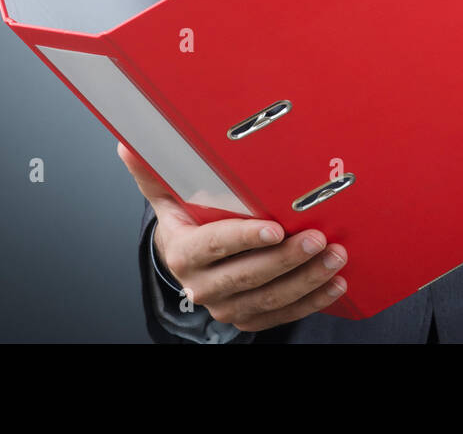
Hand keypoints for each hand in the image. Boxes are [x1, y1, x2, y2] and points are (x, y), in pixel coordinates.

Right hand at [117, 142, 347, 330]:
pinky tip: (335, 284)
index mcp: (184, 253)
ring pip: (270, 298)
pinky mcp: (247, 318)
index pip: (216, 246)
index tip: (275, 228)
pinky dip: (311, 301)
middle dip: (287, 259)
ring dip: (307, 280)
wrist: (188, 264)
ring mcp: (226, 306)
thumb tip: (126, 144)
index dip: (245, 238)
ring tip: (336, 258)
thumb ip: (154, 172)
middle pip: (248, 275)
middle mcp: (202, 286)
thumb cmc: (187, 222)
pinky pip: (282, 315)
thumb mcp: (168, 197)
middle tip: (319, 239)